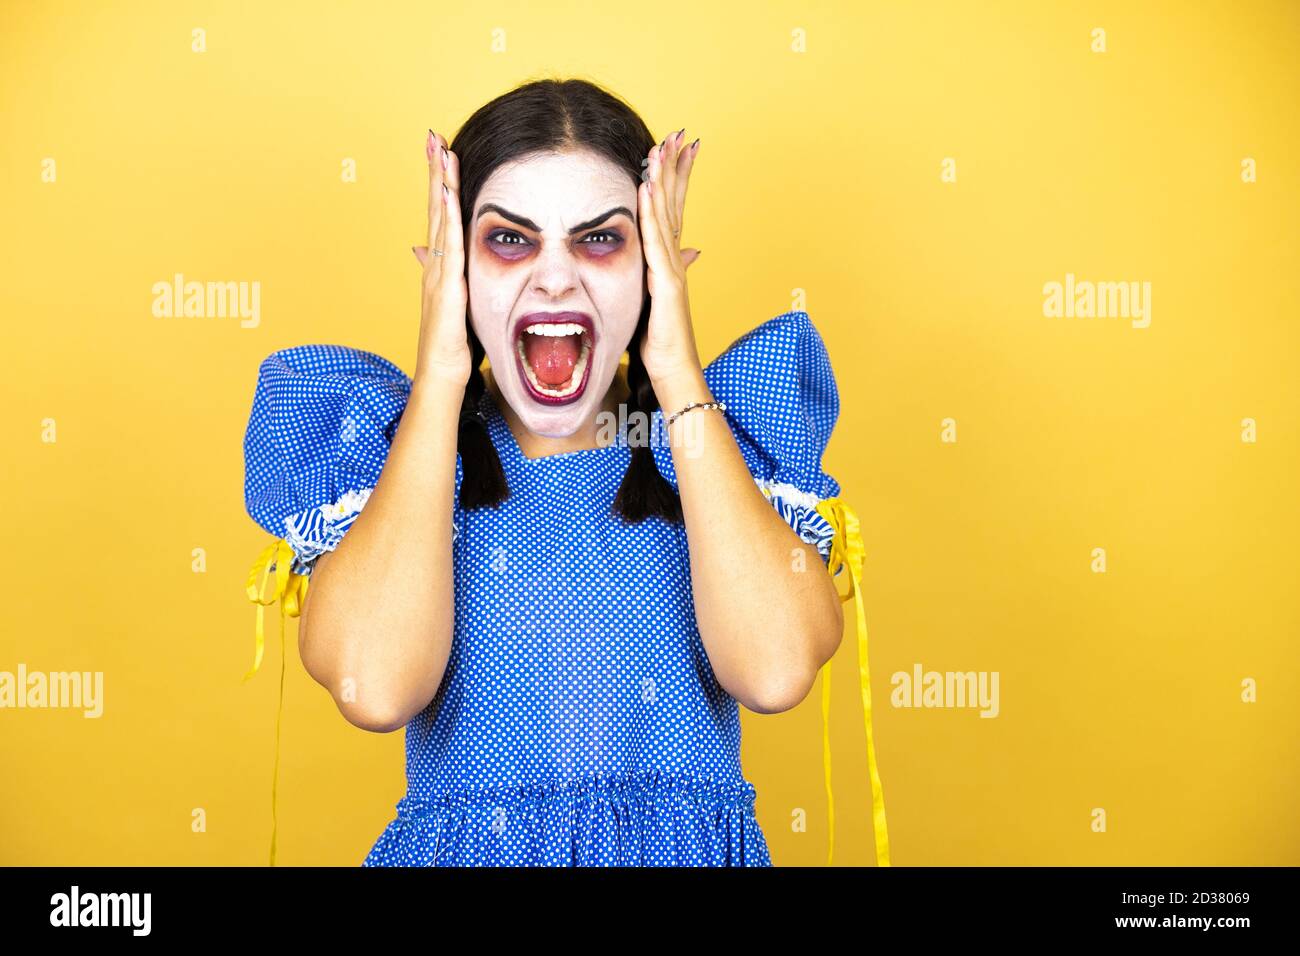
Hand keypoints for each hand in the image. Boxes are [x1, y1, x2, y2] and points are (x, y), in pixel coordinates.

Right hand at [411, 130, 471, 387]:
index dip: (439, 185)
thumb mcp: (455, 304)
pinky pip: (448, 244)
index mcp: (440, 267)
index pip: (440, 217)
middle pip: (435, 208)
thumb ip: (448, 279)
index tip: (440, 154)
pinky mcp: (446, 285)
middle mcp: (434, 264)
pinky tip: (446, 191)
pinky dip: (447, 216)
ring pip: (439, 218)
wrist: (442, 374)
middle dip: (434, 172)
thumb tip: (432, 258)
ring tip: (439, 150)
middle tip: (433, 136)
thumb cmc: (452, 346)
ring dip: (439, 182)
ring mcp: (437, 272)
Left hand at [638, 129, 704, 386]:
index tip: (680, 148)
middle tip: (680, 133)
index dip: (678, 178)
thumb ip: (665, 271)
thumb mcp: (657, 300)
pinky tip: (647, 186)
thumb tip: (688, 251)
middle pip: (676, 203)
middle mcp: (674, 259)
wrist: (673, 371)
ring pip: (667, 214)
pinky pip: (656, 240)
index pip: (674, 209)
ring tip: (664, 147)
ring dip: (665, 179)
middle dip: (677, 168)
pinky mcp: (666, 283)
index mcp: (669, 261)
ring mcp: (672, 269)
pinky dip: (652, 212)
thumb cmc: (660, 342)